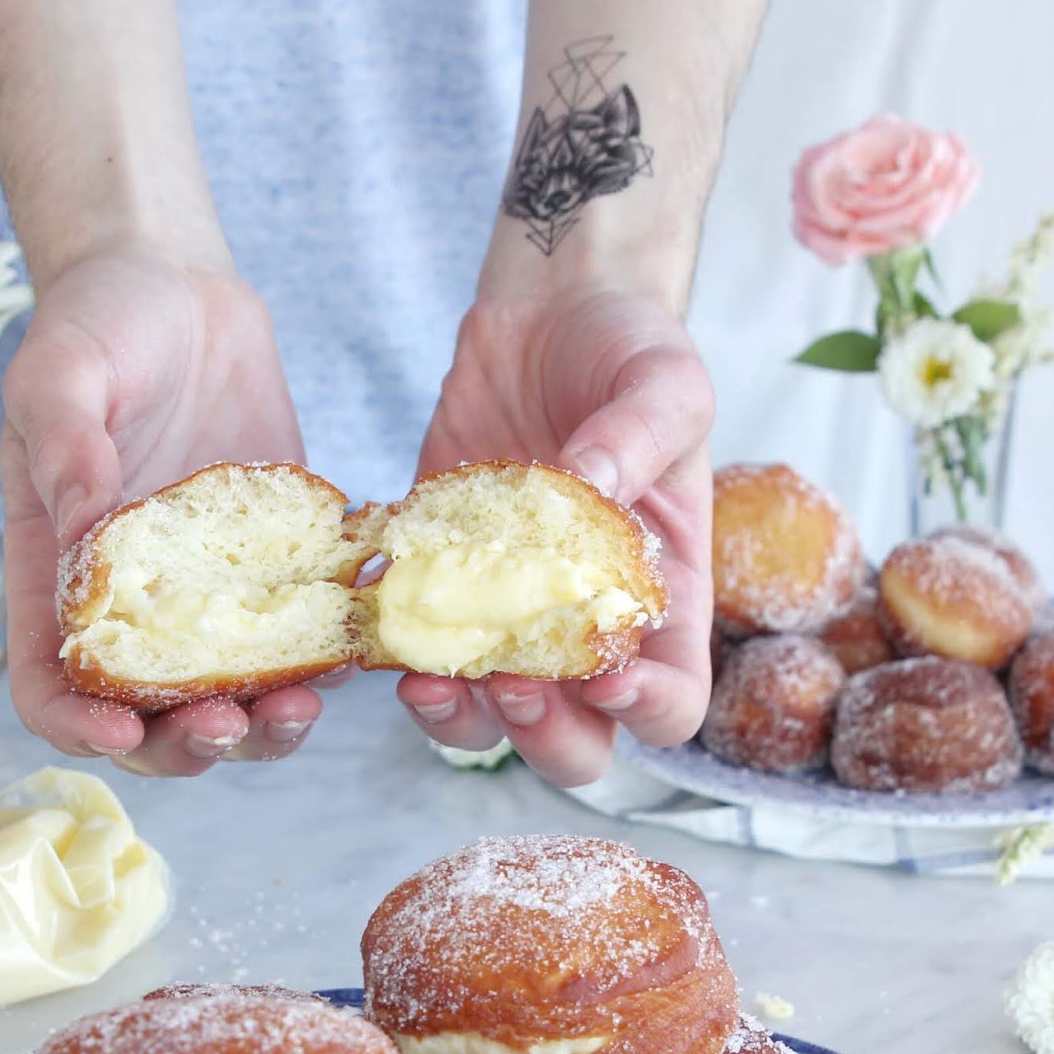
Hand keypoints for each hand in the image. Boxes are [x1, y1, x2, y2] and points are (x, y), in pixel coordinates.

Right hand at [0, 248, 327, 775]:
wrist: (180, 289)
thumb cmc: (98, 325)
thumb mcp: (60, 374)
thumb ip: (65, 448)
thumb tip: (84, 531)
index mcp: (57, 579)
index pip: (50, 687)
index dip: (78, 727)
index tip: (121, 731)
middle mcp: (135, 606)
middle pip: (150, 720)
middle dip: (190, 743)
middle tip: (232, 723)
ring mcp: (210, 596)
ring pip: (234, 698)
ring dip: (266, 724)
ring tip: (306, 704)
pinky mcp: (277, 568)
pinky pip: (301, 638)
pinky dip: (327, 660)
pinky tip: (355, 649)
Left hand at [399, 286, 715, 786]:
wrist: (548, 313)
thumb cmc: (629, 351)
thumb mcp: (664, 381)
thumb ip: (639, 435)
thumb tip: (587, 488)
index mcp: (662, 600)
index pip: (674, 699)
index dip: (648, 710)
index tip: (607, 676)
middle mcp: (583, 626)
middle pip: (578, 740)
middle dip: (542, 737)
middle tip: (512, 685)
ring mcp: (507, 612)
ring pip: (487, 718)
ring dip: (459, 719)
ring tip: (426, 680)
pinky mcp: (441, 579)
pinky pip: (418, 649)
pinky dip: (396, 655)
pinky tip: (379, 624)